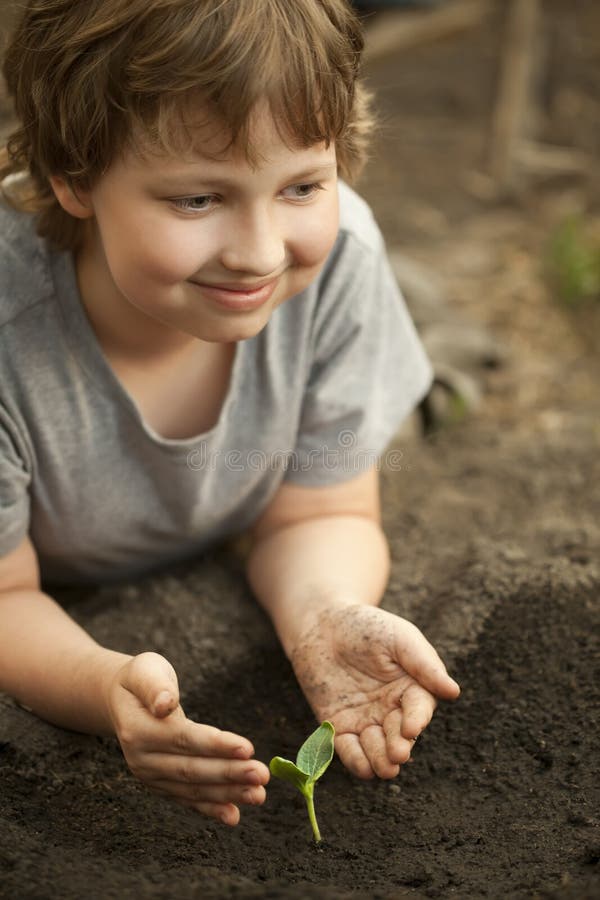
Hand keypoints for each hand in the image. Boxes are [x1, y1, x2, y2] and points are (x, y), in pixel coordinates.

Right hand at [105, 652, 269, 824]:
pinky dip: (212, 808)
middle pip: (192, 769)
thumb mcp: (145, 670)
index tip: (248, 748)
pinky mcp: (161, 785)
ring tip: (259, 795)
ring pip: (194, 789)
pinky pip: (189, 799)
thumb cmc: (140, 679)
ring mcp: (151, 777)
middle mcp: (142, 759)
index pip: (184, 739)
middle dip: (230, 774)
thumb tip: (165, 704)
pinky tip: (234, 815)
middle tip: (262, 775)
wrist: (121, 702)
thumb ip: (155, 687)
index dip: (216, 745)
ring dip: (228, 794)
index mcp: (138, 730)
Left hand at [289, 604, 459, 779]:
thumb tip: (454, 691)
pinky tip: (363, 766)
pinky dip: (356, 761)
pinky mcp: (339, 727)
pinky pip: (349, 751)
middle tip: (397, 753)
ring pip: (377, 751)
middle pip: (399, 736)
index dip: (417, 720)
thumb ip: (424, 664)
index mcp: (411, 689)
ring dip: (381, 760)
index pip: (419, 709)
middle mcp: (391, 710)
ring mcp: (365, 721)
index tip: (411, 728)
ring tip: (384, 766)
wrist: (323, 623)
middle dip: (399, 747)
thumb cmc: (367, 626)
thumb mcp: (399, 637)